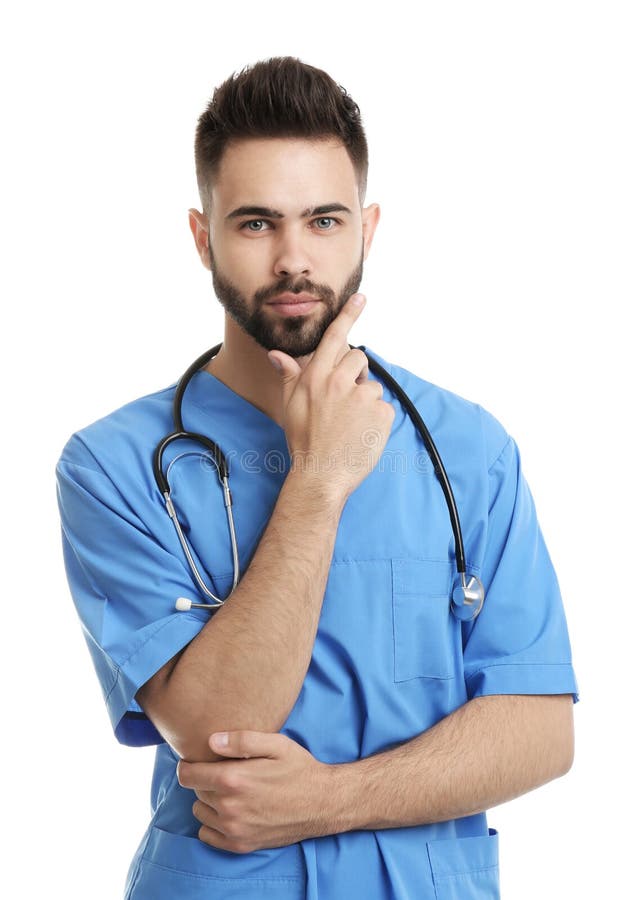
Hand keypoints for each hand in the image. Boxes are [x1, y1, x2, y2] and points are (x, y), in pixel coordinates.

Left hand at [177, 730, 333, 853]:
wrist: (322, 803)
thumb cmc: (298, 769)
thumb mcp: (276, 744)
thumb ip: (241, 740)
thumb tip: (211, 740)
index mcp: (233, 780)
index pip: (188, 775)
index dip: (189, 765)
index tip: (198, 760)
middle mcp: (229, 807)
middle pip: (196, 791)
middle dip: (205, 780)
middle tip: (227, 772)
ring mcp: (234, 829)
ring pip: (200, 812)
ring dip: (209, 801)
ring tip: (230, 791)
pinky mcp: (240, 845)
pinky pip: (207, 835)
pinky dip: (213, 823)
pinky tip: (230, 811)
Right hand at [267, 294, 394, 503]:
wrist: (321, 474)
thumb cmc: (304, 441)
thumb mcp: (290, 406)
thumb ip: (289, 376)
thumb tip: (276, 355)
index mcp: (316, 377)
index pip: (334, 337)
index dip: (349, 315)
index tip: (361, 297)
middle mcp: (338, 382)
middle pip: (358, 358)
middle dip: (354, 374)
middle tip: (344, 401)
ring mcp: (361, 397)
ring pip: (371, 386)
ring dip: (364, 400)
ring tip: (350, 423)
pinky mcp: (381, 413)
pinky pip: (383, 407)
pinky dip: (376, 419)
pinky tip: (362, 433)